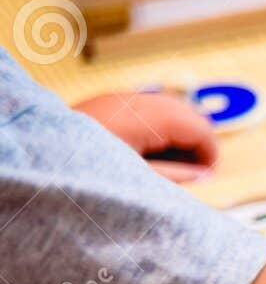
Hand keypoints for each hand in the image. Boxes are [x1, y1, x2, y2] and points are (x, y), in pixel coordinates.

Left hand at [73, 91, 218, 182]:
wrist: (38, 164)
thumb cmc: (86, 176)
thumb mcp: (140, 184)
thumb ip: (178, 179)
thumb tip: (205, 174)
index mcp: (144, 118)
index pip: (198, 127)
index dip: (210, 154)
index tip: (207, 179)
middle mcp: (132, 101)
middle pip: (185, 113)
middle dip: (195, 142)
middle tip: (192, 173)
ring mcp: (116, 99)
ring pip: (166, 110)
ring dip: (176, 137)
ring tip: (168, 168)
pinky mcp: (104, 105)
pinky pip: (144, 111)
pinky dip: (155, 131)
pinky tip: (145, 156)